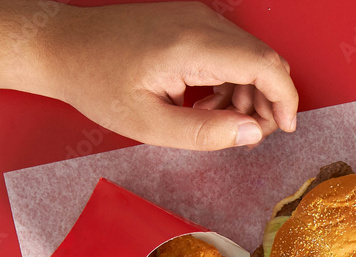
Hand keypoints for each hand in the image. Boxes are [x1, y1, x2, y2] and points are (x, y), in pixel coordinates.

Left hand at [19, 2, 297, 149]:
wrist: (62, 46)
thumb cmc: (97, 83)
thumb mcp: (150, 125)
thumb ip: (207, 134)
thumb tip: (253, 133)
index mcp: (193, 47)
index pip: (267, 66)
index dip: (286, 100)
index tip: (284, 128)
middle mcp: (201, 23)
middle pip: (265, 60)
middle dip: (268, 101)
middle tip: (246, 133)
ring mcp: (197, 17)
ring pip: (251, 55)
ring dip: (248, 93)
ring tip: (214, 120)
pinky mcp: (191, 20)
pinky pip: (231, 49)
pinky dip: (232, 79)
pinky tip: (205, 102)